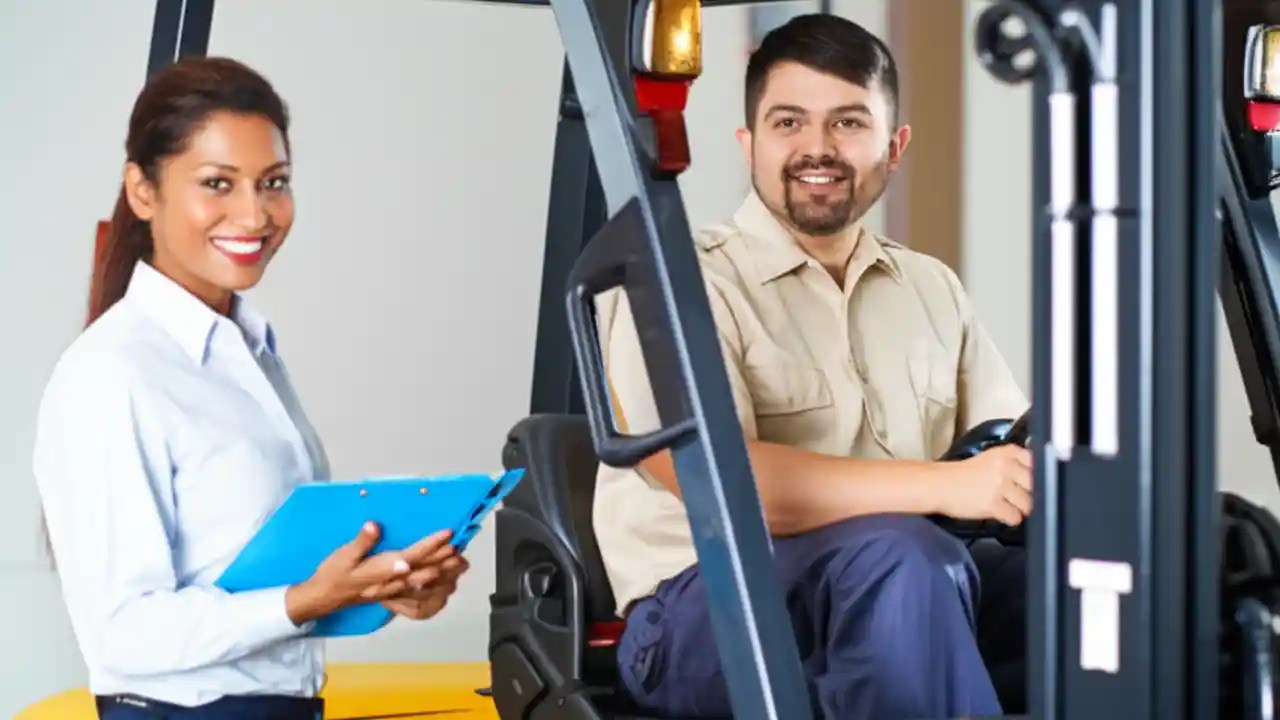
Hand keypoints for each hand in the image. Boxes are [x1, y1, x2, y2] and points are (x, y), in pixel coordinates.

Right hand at [284, 522, 453, 625]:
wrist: (324, 598)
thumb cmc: (333, 573)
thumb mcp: (343, 555)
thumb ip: (361, 542)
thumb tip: (375, 525)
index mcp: (381, 570)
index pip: (411, 555)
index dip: (430, 544)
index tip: (447, 534)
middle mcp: (391, 581)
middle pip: (423, 569)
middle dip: (444, 558)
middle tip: (462, 547)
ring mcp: (393, 590)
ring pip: (423, 581)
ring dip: (443, 571)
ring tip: (460, 561)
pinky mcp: (392, 593)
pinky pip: (417, 591)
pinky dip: (433, 584)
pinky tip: (445, 578)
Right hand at [933, 444, 1032, 526]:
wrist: (940, 484)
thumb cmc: (965, 474)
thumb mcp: (992, 458)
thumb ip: (1016, 463)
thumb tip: (1043, 475)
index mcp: (1007, 453)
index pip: (1037, 463)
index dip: (1036, 476)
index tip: (1027, 482)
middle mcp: (1005, 467)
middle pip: (1036, 486)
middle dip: (1029, 494)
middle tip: (1014, 496)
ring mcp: (999, 486)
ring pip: (1028, 504)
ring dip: (1019, 508)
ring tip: (1005, 505)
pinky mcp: (993, 504)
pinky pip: (1015, 517)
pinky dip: (1009, 518)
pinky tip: (999, 512)